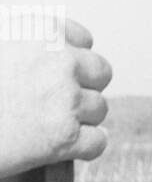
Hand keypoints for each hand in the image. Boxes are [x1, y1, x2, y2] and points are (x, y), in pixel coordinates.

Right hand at [0, 18, 111, 179]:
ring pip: (99, 108)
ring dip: (80, 119)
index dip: (70, 60)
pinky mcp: (63, 138)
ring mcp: (65, 99)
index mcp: (43, 32)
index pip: (83, 41)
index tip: (55, 73)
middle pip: (100, 73)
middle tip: (56, 103)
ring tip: (49, 127)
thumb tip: (39, 37)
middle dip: (83, 87)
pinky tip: (66, 150)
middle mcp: (61, 61)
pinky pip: (97, 141)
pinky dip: (85, 148)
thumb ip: (21, 34)